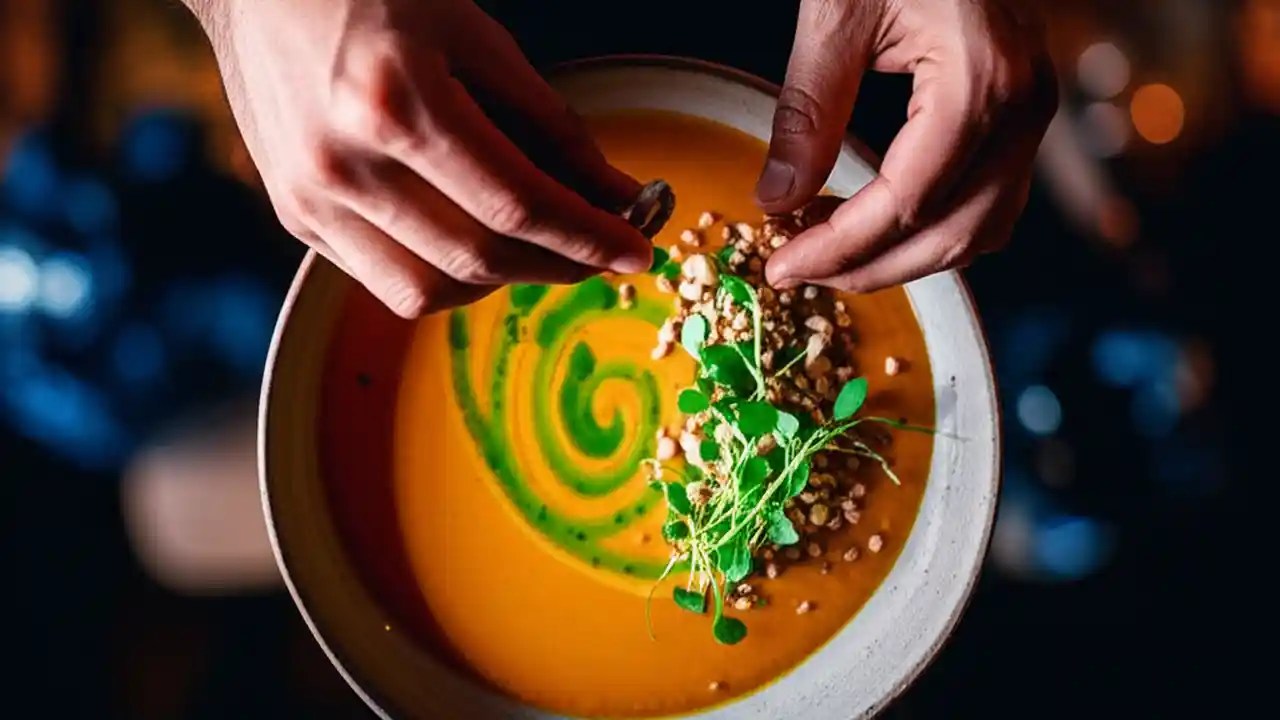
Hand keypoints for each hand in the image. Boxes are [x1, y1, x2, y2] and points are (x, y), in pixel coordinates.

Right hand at [186, 0, 648, 317]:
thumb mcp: (476, 36)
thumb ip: (549, 123)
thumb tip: (614, 193)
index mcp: (398, 101)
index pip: (518, 202)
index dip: (589, 236)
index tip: (638, 252)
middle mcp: (346, 162)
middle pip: (480, 256)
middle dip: (560, 266)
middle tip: (604, 255)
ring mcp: (312, 198)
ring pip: (432, 290)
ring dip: (507, 282)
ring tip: (544, 250)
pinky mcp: (297, 217)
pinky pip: (388, 282)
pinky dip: (449, 277)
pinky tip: (479, 245)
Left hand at [759, 0, 1057, 290]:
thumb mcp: (836, 14)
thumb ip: (808, 113)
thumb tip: (778, 199)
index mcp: (981, 82)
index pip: (906, 203)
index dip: (839, 247)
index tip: (782, 266)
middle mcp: (1023, 108)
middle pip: (951, 234)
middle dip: (869, 267)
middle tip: (798, 271)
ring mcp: (1033, 114)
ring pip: (980, 230)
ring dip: (904, 256)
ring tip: (831, 252)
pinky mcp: (1023, 113)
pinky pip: (990, 201)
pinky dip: (933, 227)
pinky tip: (876, 221)